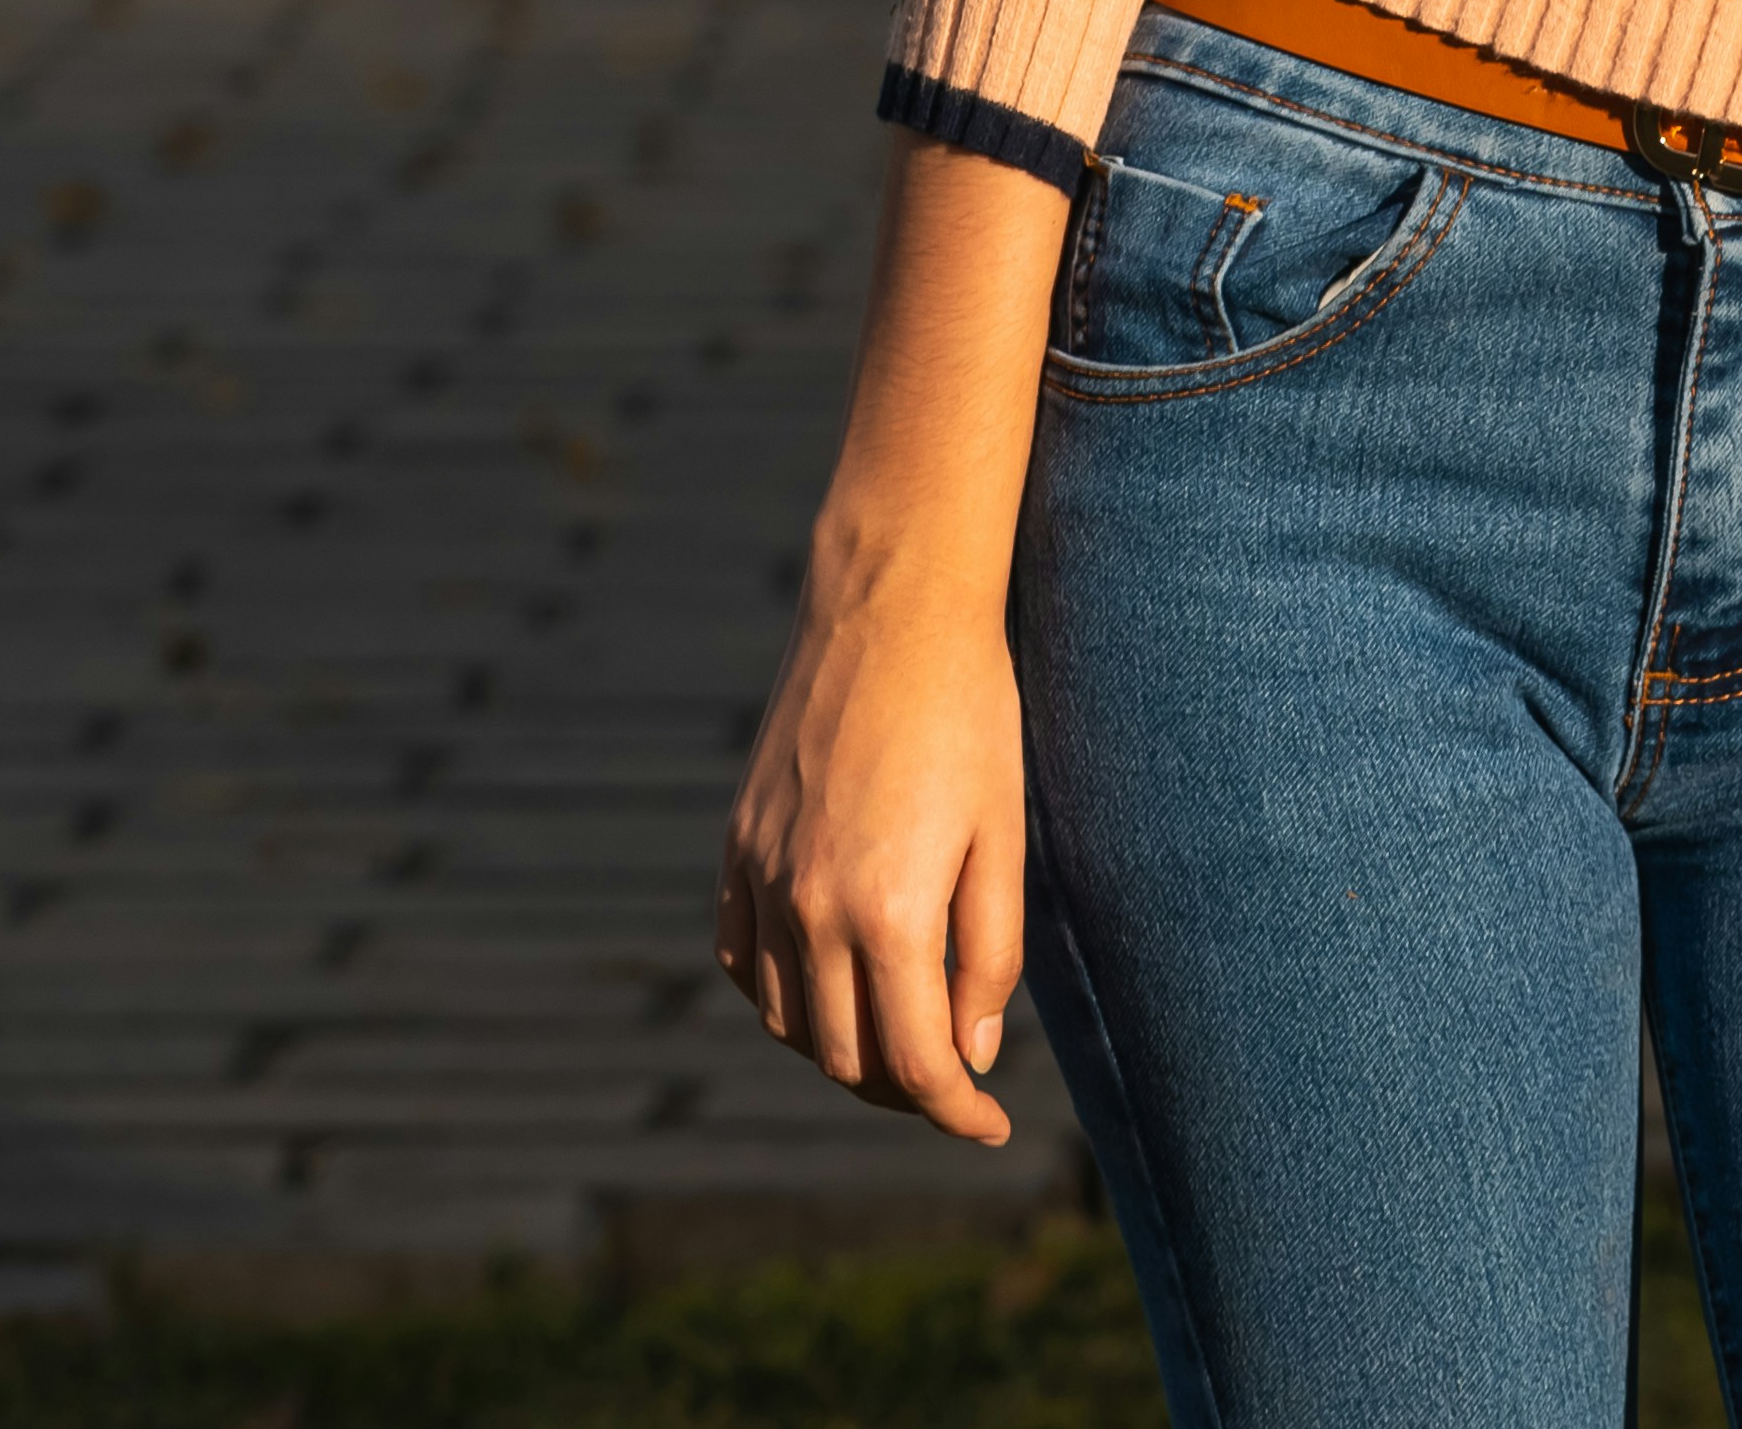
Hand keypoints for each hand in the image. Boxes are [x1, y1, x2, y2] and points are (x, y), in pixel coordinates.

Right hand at [715, 550, 1030, 1147]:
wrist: (889, 612)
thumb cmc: (971, 716)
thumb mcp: (1004, 837)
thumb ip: (989, 955)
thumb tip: (971, 1054)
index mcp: (886, 912)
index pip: (913, 1062)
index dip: (957, 1111)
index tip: (992, 1129)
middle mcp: (808, 909)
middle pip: (844, 1058)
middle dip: (905, 1090)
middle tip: (957, 1083)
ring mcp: (760, 880)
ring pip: (789, 1022)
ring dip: (845, 1050)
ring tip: (905, 1038)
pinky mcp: (736, 851)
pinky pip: (747, 964)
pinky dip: (787, 997)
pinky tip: (834, 986)